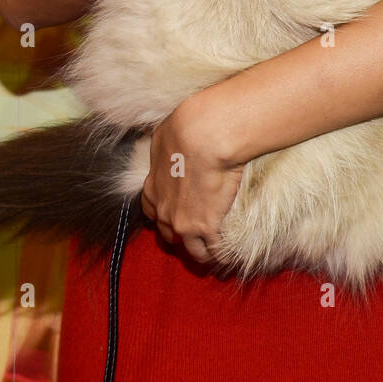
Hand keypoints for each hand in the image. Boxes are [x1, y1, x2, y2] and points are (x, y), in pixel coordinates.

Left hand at [141, 94, 244, 264]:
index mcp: (152, 189)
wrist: (204, 137)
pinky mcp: (207, 228)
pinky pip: (215, 251)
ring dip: (203, 251)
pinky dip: (222, 252)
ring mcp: (184, 224)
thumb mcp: (163, 137)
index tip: (177, 213)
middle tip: (197, 232)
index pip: (152, 212)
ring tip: (216, 250)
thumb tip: (167, 147)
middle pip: (169, 235)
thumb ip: (163, 150)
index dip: (165, 214)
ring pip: (193, 250)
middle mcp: (164, 212)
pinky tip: (230, 252)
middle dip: (182, 235)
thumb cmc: (185, 129)